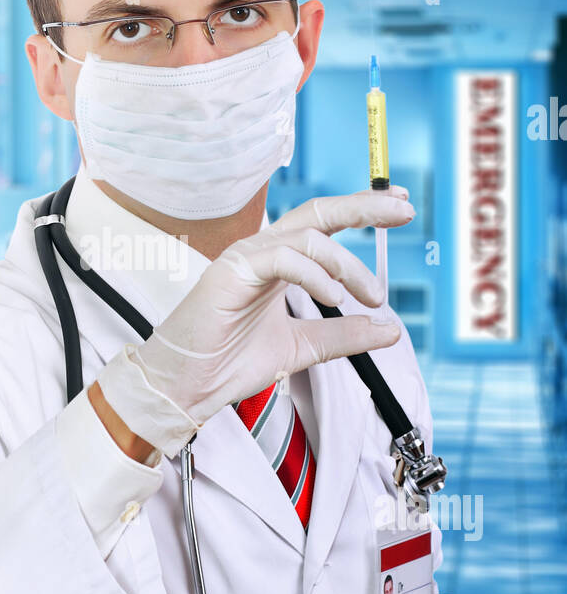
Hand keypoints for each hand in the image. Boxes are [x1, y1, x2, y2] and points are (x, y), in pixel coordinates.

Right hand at [96, 187, 414, 457]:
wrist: (189, 387)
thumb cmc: (231, 362)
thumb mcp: (305, 347)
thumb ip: (345, 336)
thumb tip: (392, 329)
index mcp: (279, 263)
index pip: (325, 224)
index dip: (362, 210)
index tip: (403, 207)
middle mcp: (263, 252)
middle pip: (318, 212)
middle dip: (364, 206)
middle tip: (404, 210)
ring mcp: (245, 258)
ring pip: (307, 237)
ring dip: (347, 264)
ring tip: (371, 296)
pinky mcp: (231, 272)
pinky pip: (282, 258)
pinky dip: (315, 275)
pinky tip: (335, 299)